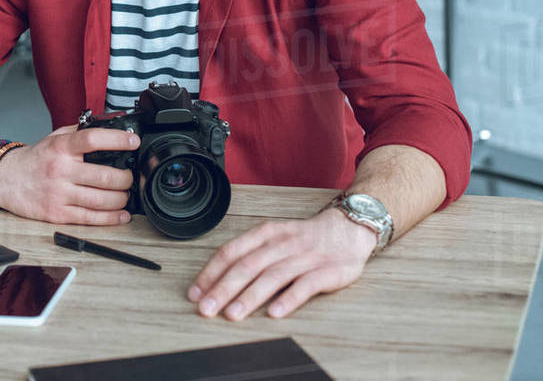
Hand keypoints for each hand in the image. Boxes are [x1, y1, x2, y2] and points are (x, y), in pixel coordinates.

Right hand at [0, 125, 138, 224]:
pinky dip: (111, 218)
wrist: (5, 179)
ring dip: (121, 199)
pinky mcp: (57, 214)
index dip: (117, 140)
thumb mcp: (53, 138)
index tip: (133, 142)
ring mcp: (59, 193)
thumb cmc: (34, 159)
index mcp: (61, 148)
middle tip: (129, 177)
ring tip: (124, 195)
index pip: (93, 140)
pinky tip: (121, 214)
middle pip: (104, 176)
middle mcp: (60, 170)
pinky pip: (91, 218)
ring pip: (101, 200)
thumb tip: (108, 128)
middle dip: (125, 179)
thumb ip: (78, 133)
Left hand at [187, 207, 377, 319]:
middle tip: (206, 309)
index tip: (195, 293)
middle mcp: (282, 243)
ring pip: (272, 277)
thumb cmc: (303, 238)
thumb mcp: (273, 237)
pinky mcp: (327, 271)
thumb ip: (249, 255)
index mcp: (265, 233)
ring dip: (250, 297)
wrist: (347, 229)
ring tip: (232, 314)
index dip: (211, 273)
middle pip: (247, 266)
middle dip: (223, 289)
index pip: (231, 252)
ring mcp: (305, 257)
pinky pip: (305, 286)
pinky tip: (274, 313)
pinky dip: (289, 299)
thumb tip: (215, 281)